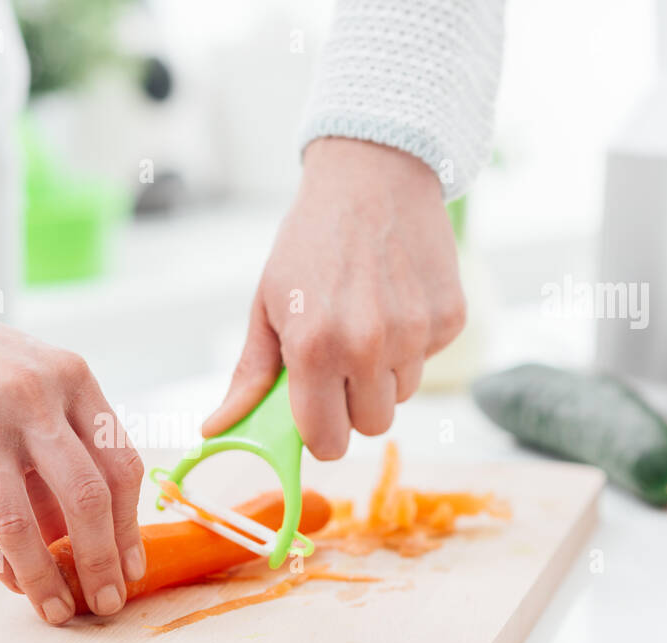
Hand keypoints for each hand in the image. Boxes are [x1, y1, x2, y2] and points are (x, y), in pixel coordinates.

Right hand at [0, 289, 144, 623]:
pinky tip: (12, 581)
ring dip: (45, 579)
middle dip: (103, 562)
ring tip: (55, 610)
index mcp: (72, 376)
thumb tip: (87, 537)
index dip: (130, 528)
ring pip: (24, 523)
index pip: (120, 464)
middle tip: (107, 604)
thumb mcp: (33, 381)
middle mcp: (32, 395)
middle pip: (86, 497)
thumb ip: (63, 446)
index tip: (131, 569)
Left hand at [202, 138, 464, 458]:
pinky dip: (412, 343)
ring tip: (366, 320)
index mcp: (315, 349)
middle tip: (339, 359)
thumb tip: (215, 430)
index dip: (321, 433)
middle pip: (370, 426)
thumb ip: (250, 375)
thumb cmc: (309, 242)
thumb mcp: (266, 305)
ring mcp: (416, 334)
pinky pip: (429, 360)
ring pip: (402, 396)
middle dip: (353, 404)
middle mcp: (369, 347)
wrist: (372, 175)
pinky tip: (395, 300)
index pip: (327, 442)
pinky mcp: (451, 318)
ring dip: (384, 374)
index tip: (317, 412)